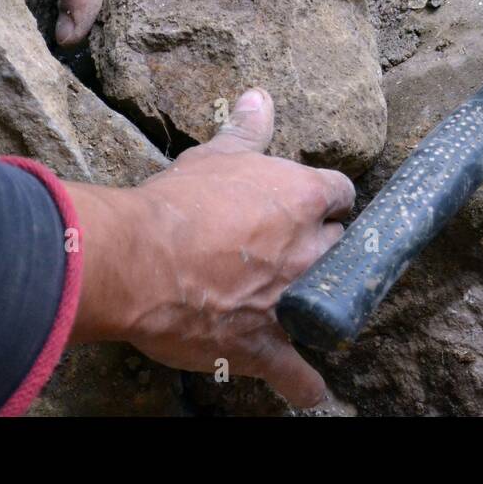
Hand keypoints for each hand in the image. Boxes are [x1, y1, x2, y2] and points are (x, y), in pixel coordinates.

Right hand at [66, 89, 353, 406]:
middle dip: (324, 247)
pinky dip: (304, 382)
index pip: (340, 192)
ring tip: (305, 303)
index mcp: (304, 197)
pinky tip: (310, 386)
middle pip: (342, 246)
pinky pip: (299, 373)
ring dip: (318, 302)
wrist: (140, 259)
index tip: (318, 204)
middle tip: (297, 250)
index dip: (328, 199)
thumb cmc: (177, 203)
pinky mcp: (268, 344)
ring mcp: (295, 300)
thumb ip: (247, 130)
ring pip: (329, 303)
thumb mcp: (216, 157)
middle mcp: (311, 249)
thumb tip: (261, 97)